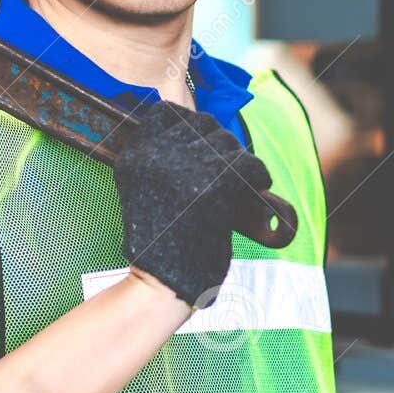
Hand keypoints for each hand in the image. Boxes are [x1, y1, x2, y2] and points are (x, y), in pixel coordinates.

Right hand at [115, 102, 271, 305]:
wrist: (161, 280)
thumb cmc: (162, 239)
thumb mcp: (144, 188)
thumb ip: (164, 156)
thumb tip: (206, 130)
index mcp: (135, 153)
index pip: (169, 111)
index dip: (193, 126)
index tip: (201, 147)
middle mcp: (154, 155)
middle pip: (204, 125)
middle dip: (221, 144)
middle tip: (224, 172)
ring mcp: (182, 168)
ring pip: (229, 143)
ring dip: (240, 163)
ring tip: (236, 185)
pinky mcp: (210, 186)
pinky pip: (249, 164)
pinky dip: (258, 176)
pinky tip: (254, 189)